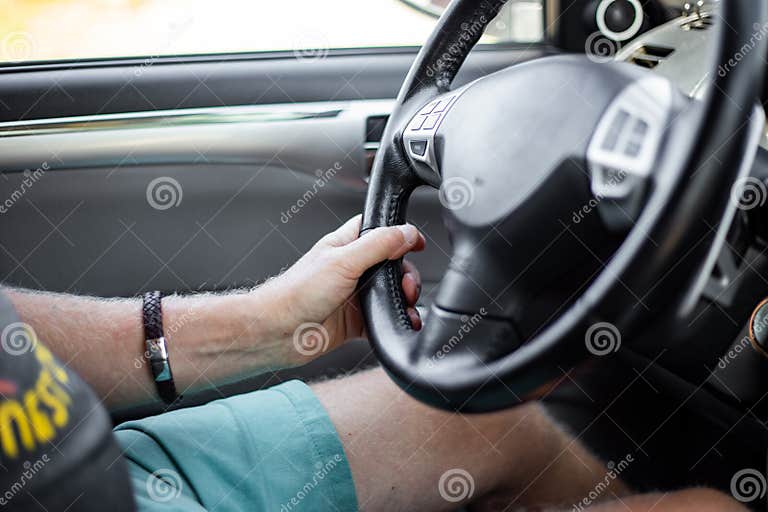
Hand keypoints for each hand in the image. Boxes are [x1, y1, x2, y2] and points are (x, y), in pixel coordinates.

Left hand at [264, 215, 424, 364]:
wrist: (278, 332)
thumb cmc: (296, 293)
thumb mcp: (343, 261)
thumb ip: (378, 245)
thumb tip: (407, 232)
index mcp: (345, 246)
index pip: (378, 230)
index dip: (399, 234)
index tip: (416, 243)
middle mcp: (351, 269)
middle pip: (392, 264)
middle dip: (406, 274)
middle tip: (406, 285)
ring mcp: (354, 295)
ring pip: (391, 293)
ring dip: (404, 299)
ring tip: (406, 305)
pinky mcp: (355, 321)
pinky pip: (383, 318)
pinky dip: (395, 320)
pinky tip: (401, 322)